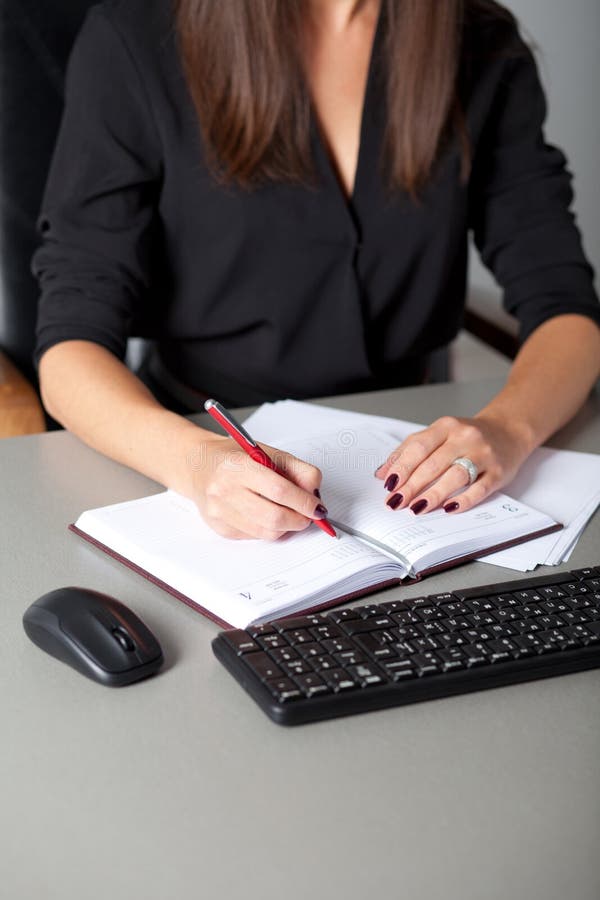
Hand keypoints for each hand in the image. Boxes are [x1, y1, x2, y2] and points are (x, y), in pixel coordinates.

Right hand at [189, 435, 324, 538]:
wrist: (198, 466)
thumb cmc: (234, 458)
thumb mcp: (268, 453)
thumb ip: (298, 469)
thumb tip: (315, 494)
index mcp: (238, 467)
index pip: (279, 490)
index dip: (304, 502)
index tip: (317, 507)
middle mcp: (225, 490)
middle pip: (274, 517)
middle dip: (299, 519)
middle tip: (309, 515)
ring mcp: (220, 513)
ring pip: (267, 532)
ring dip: (286, 526)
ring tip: (289, 513)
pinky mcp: (220, 528)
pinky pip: (256, 537)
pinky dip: (269, 529)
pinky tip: (266, 514)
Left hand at [374, 414, 532, 513]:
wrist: (508, 431)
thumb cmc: (467, 437)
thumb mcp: (439, 434)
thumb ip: (409, 450)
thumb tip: (382, 473)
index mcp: (446, 426)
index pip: (418, 447)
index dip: (401, 467)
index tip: (389, 485)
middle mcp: (465, 437)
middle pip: (433, 464)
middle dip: (412, 486)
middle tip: (397, 502)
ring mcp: (483, 454)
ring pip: (455, 476)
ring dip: (433, 494)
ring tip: (417, 507)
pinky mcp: (498, 472)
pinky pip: (479, 489)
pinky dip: (463, 500)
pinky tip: (448, 509)